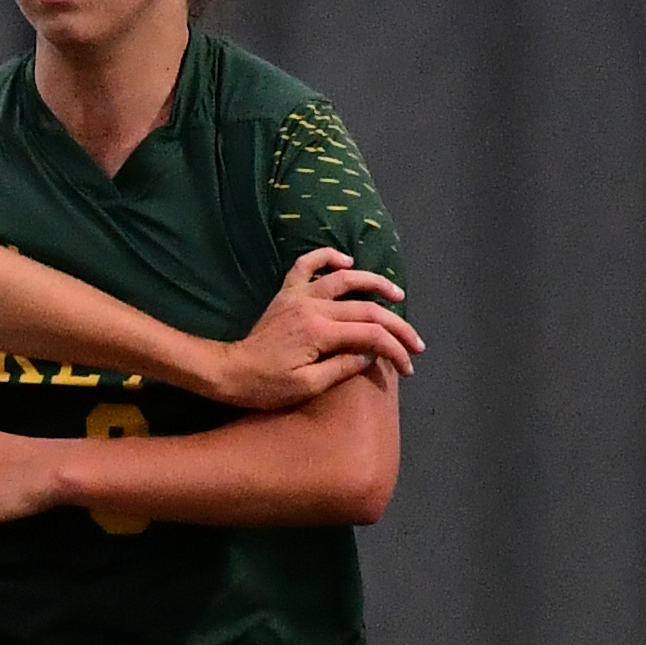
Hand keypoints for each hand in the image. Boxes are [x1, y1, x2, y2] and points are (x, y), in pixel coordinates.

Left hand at [212, 249, 423, 408]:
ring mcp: (299, 296)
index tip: (408, 366)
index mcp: (320, 332)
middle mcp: (313, 307)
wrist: (230, 371)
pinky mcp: (286, 294)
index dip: (395, 349)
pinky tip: (345, 261)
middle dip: (397, 326)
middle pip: (366, 309)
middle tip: (415, 344)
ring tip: (397, 295)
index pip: (370, 335)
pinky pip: (306, 265)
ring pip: (344, 279)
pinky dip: (326, 257)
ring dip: (374, 283)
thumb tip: (370, 355)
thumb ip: (342, 368)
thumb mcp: (307, 387)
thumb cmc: (266, 386)